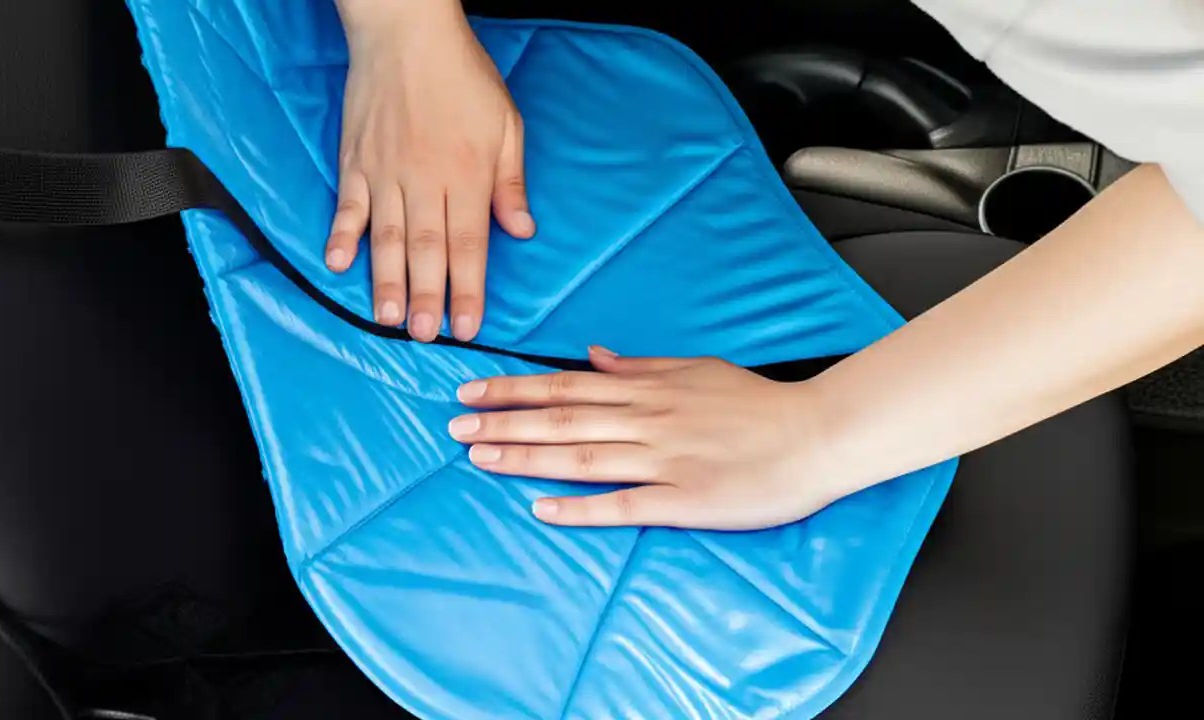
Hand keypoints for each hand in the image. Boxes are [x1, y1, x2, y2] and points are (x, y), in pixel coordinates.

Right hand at [329, 0, 534, 341]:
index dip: (468, 289)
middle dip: (425, 297)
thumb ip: (511, 182)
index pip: (469, 244)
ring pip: (385, 236)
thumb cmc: (463, 76)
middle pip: (425, 249)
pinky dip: (341, 235)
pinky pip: (348, 205)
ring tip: (384, 318)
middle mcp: (425, 180)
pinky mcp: (355, 160)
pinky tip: (337, 264)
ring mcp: (385, 172)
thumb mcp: (506, 124)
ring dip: (385, 280)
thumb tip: (522, 231)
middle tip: (423, 336)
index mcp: (467, 175)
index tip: (466, 327)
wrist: (407, 32)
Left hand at [447, 347, 847, 529]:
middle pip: (562, 418)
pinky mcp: (686, 499)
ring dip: (526, 456)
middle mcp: (648, 420)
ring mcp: (666, 460)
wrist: (816, 435)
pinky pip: (625, 503)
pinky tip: (542, 508)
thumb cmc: (758, 404)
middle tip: (453, 428)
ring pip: (582, 456)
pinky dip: (581, 506)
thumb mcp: (697, 369)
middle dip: (503, 422)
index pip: (566, 384)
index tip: (469, 390)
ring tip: (479, 458)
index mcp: (649, 388)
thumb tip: (593, 355)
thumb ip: (641, 366)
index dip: (513, 388)